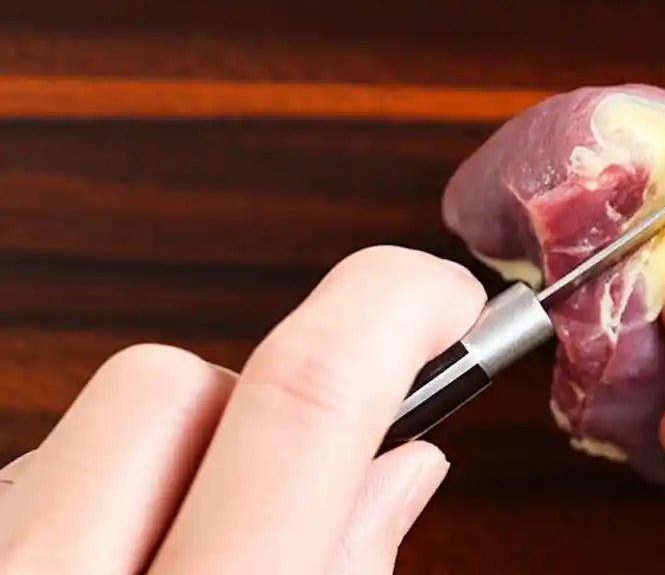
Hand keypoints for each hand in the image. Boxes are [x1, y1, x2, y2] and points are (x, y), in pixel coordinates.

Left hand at [0, 246, 485, 573]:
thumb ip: (350, 572)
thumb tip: (405, 462)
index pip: (303, 400)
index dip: (390, 310)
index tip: (440, 299)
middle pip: (167, 382)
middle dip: (255, 404)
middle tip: (285, 487)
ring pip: (89, 427)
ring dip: (164, 464)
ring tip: (179, 559)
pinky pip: (24, 479)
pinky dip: (86, 506)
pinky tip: (108, 571)